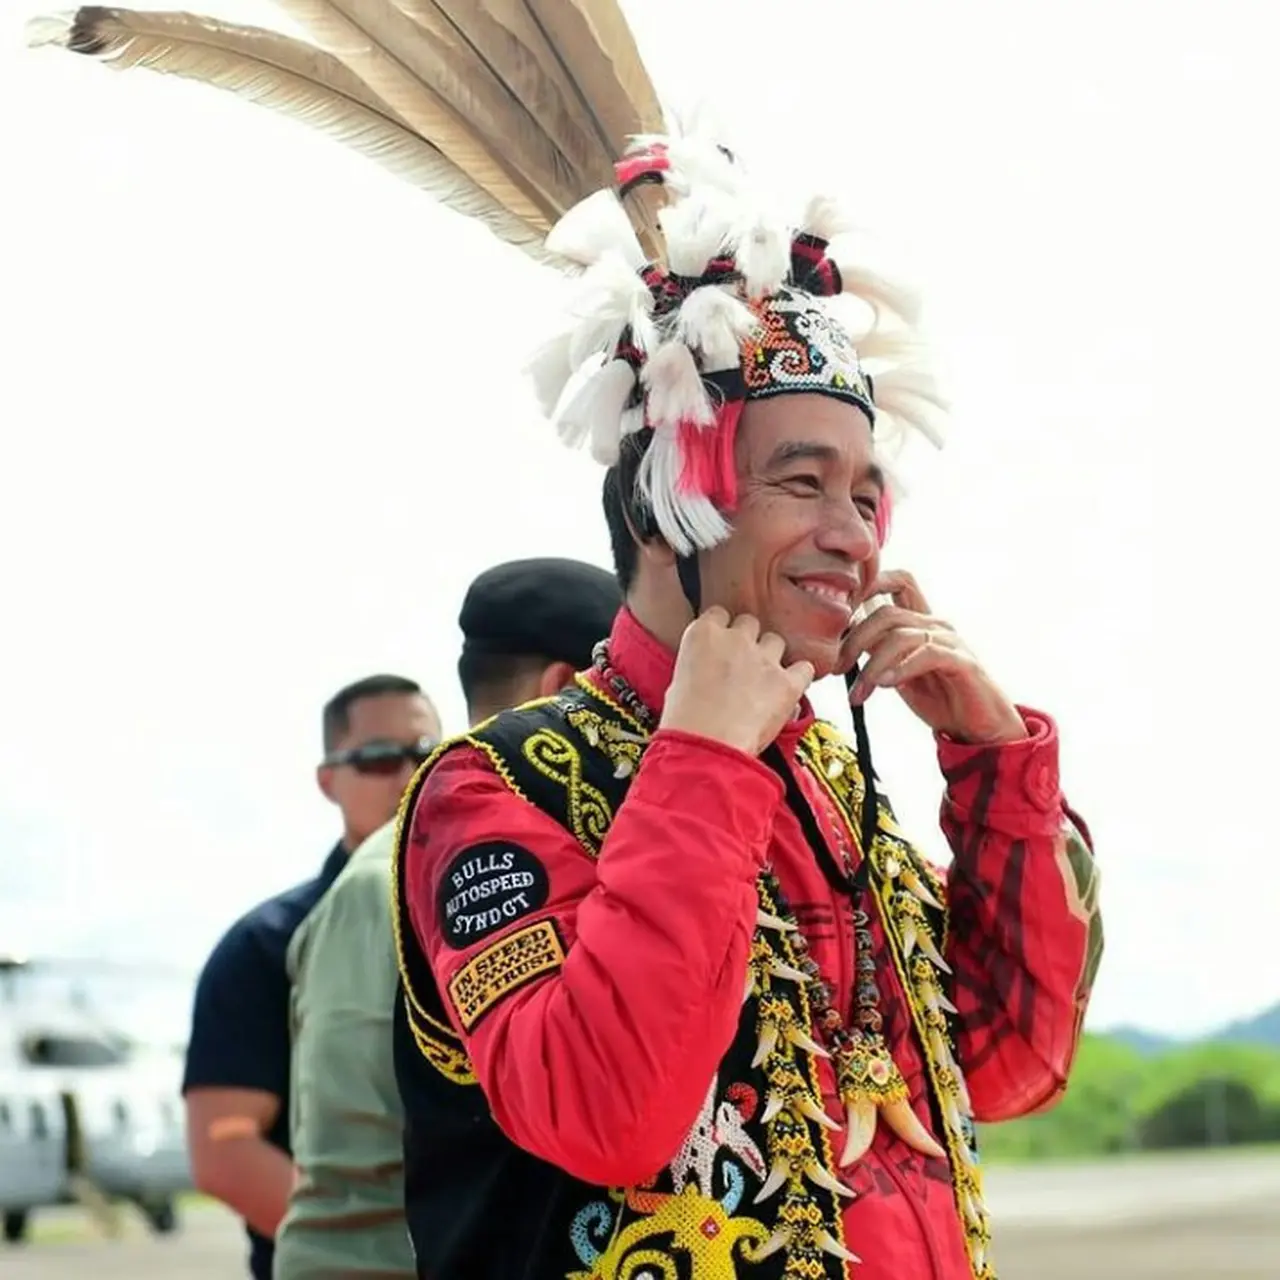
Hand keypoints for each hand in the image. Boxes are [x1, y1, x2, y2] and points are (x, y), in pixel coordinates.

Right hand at [661, 607, 815, 756]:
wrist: (707, 747)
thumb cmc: (686, 723)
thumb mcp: (676, 684)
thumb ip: (697, 666)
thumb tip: (704, 672)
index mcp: (703, 634)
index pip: (719, 614)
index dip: (722, 631)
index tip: (722, 645)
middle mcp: (735, 639)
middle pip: (750, 623)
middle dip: (748, 641)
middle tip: (742, 664)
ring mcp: (764, 658)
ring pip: (776, 642)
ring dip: (771, 657)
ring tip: (764, 681)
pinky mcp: (787, 682)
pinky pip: (804, 668)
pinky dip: (799, 677)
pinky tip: (790, 688)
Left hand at [842, 571, 1026, 744]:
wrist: (975, 729)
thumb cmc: (938, 698)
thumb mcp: (898, 671)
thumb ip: (877, 650)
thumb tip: (843, 635)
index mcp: (921, 622)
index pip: (898, 581)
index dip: (868, 585)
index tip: (839, 616)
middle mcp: (935, 625)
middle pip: (886, 613)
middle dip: (855, 640)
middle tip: (838, 669)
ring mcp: (950, 641)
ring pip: (901, 635)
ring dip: (872, 666)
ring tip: (860, 693)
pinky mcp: (962, 662)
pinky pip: (928, 653)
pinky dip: (901, 668)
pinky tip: (886, 685)